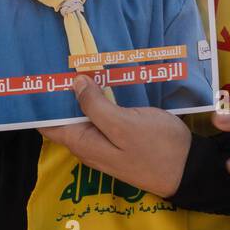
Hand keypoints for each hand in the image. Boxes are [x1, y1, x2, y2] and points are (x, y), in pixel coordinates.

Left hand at [40, 75, 191, 198]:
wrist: (188, 169)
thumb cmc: (157, 147)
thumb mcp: (125, 124)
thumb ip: (96, 106)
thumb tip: (75, 84)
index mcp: (83, 143)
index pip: (49, 124)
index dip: (43, 102)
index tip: (40, 76)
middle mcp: (88, 145)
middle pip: (65, 118)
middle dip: (62, 93)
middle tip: (63, 60)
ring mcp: (104, 143)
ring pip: (84, 116)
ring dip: (82, 94)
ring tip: (80, 65)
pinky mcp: (119, 138)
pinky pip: (101, 118)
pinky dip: (99, 101)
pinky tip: (104, 83)